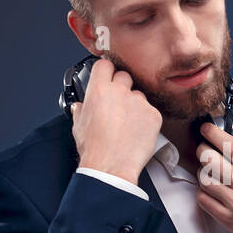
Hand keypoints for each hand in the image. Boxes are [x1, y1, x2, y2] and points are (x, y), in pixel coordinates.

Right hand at [70, 57, 161, 184]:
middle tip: (118, 104)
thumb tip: (80, 106)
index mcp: (99, 90)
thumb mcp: (78, 126)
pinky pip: (150, 110)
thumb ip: (81, 110)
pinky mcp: (153, 114)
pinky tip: (137, 132)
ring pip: (139, 95)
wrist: (112, 167)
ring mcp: (139, 102)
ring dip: (134, 104)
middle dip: (122, 87)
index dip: (106, 71)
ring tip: (127, 124)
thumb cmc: (95, 149)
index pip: (104, 65)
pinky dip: (146, 119)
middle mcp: (120, 91)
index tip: (107, 76)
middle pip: (124, 76)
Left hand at [195, 122, 232, 232]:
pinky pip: (203, 200)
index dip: (213, 133)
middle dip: (203, 150)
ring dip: (203, 171)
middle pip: (210, 159)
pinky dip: (203, 192)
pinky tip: (211, 190)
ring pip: (204, 179)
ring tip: (209, 171)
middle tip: (204, 149)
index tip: (206, 128)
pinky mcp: (227, 219)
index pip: (230, 145)